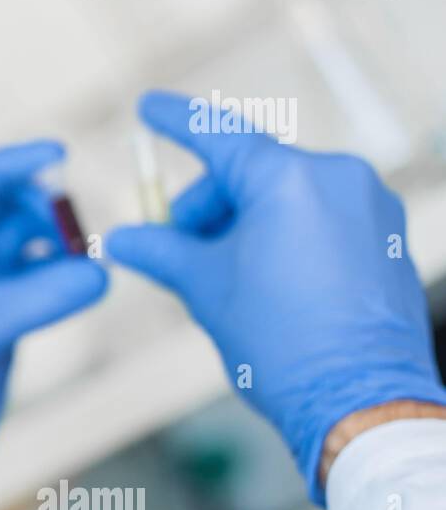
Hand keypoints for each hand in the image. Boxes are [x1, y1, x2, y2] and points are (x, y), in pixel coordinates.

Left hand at [0, 142, 106, 509]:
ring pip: (19, 239)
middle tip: (79, 220)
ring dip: (53, 238)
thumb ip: (40, 297)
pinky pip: (31, 274)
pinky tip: (81, 279)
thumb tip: (102, 272)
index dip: (9, 162)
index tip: (57, 152)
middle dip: (40, 204)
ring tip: (85, 254)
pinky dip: (57, 271)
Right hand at [107, 90, 445, 503]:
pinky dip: (284, 237)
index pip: (219, 134)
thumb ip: (161, 249)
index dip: (176, 121)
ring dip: (244, 224)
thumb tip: (120, 239)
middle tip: (174, 250)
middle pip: (251, 173)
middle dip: (206, 206)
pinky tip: (264, 281)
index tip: (149, 107)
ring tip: (222, 278)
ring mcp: (371, 208)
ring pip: (286, 197)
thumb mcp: (205, 288)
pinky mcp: (389, 238)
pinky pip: (320, 219)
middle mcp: (337, 179)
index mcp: (289, 179)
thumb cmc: (281, 341)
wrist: (360, 402)